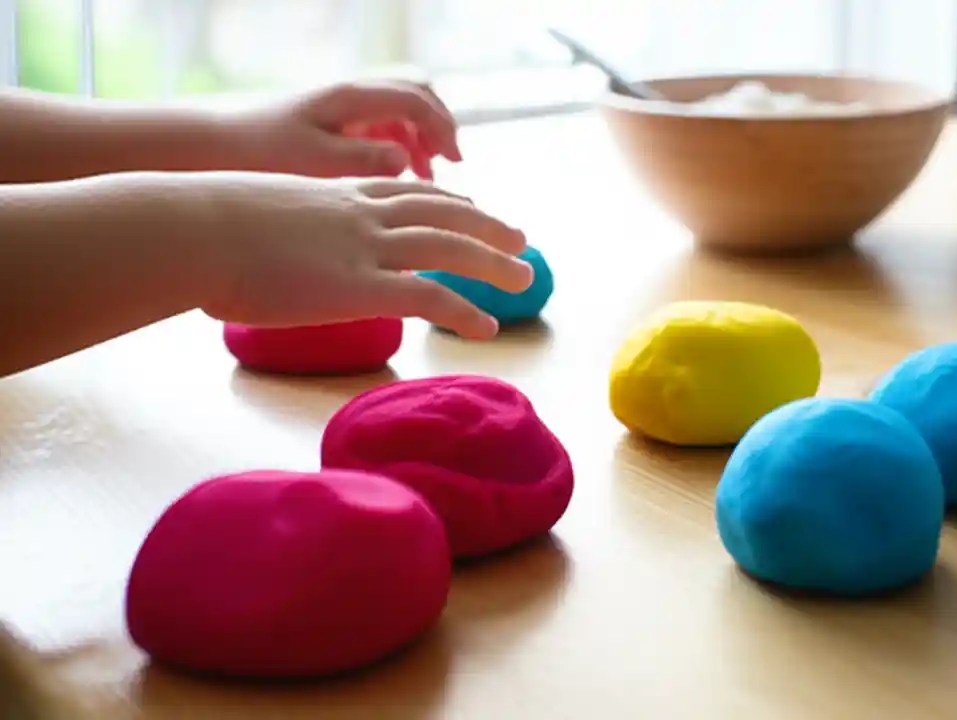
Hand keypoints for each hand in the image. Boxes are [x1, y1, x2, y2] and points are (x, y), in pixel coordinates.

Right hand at [184, 173, 530, 338]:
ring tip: (523, 279)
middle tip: (520, 237)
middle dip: (487, 224)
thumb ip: (277, 227)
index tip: (472, 203)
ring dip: (493, 263)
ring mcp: (364, 249)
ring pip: (450, 249)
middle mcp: (361, 215)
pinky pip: (429, 298)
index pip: (408, 192)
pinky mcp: (359, 288)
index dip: (447, 199)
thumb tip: (266, 247)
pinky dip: (464, 312)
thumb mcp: (251, 212)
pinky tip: (486, 329)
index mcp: (336, 193)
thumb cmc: (199, 227)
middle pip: (444, 213)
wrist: (189, 230)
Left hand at [227, 79, 461, 179]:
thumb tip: (407, 160)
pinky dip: (399, 145)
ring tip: (425, 176)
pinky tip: (395, 176)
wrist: (211, 145)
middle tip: (449, 162)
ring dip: (420, 138)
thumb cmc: (258, 153)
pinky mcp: (333, 123)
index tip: (454, 162)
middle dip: (439, 126)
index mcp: (350, 97)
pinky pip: (381, 125)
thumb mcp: (313, 162)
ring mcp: (342, 107)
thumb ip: (362, 159)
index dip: (442, 128)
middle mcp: (350, 95)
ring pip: (400, 110)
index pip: (415, 99)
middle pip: (416, 93)